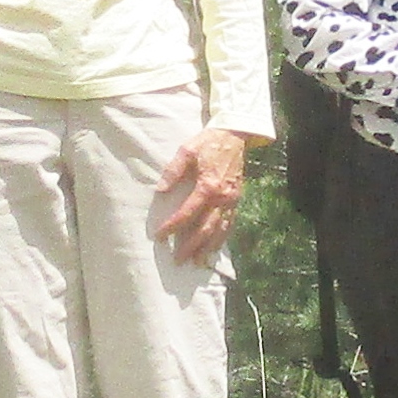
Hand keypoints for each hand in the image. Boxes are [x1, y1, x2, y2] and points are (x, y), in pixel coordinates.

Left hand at [150, 126, 248, 265]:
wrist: (235, 136)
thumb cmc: (208, 142)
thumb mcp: (187, 150)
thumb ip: (173, 171)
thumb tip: (160, 190)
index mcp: (208, 185)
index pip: (187, 213)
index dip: (173, 226)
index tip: (160, 236)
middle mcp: (222, 197)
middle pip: (205, 229)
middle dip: (190, 246)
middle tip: (177, 259)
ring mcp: (232, 201)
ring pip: (219, 231)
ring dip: (207, 248)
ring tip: (196, 262)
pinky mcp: (237, 201)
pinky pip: (230, 224)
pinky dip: (222, 239)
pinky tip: (213, 248)